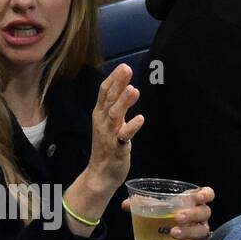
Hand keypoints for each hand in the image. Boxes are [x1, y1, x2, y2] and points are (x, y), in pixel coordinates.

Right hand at [86, 64, 142, 191]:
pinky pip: (124, 136)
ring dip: (123, 102)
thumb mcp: (111, 122)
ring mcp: (109, 134)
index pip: (104, 92)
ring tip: (133, 90)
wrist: (101, 174)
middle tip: (127, 69)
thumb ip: (120, 106)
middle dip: (118, 84)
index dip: (113, 78)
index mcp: (100, 114)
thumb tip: (131, 88)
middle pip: (109, 99)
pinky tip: (140, 118)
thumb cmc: (107, 145)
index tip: (123, 66)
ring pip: (115, 115)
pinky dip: (131, 127)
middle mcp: (103, 121)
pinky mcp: (117, 148)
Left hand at [122, 185, 213, 239]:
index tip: (198, 196)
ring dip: (188, 231)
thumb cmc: (162, 222)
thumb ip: (142, 206)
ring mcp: (200, 233)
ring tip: (172, 233)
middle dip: (192, 214)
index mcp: (192, 204)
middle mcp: (200, 218)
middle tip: (177, 218)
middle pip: (205, 212)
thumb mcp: (153, 212)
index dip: (206, 194)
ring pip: (201, 230)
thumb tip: (126, 204)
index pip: (207, 195)